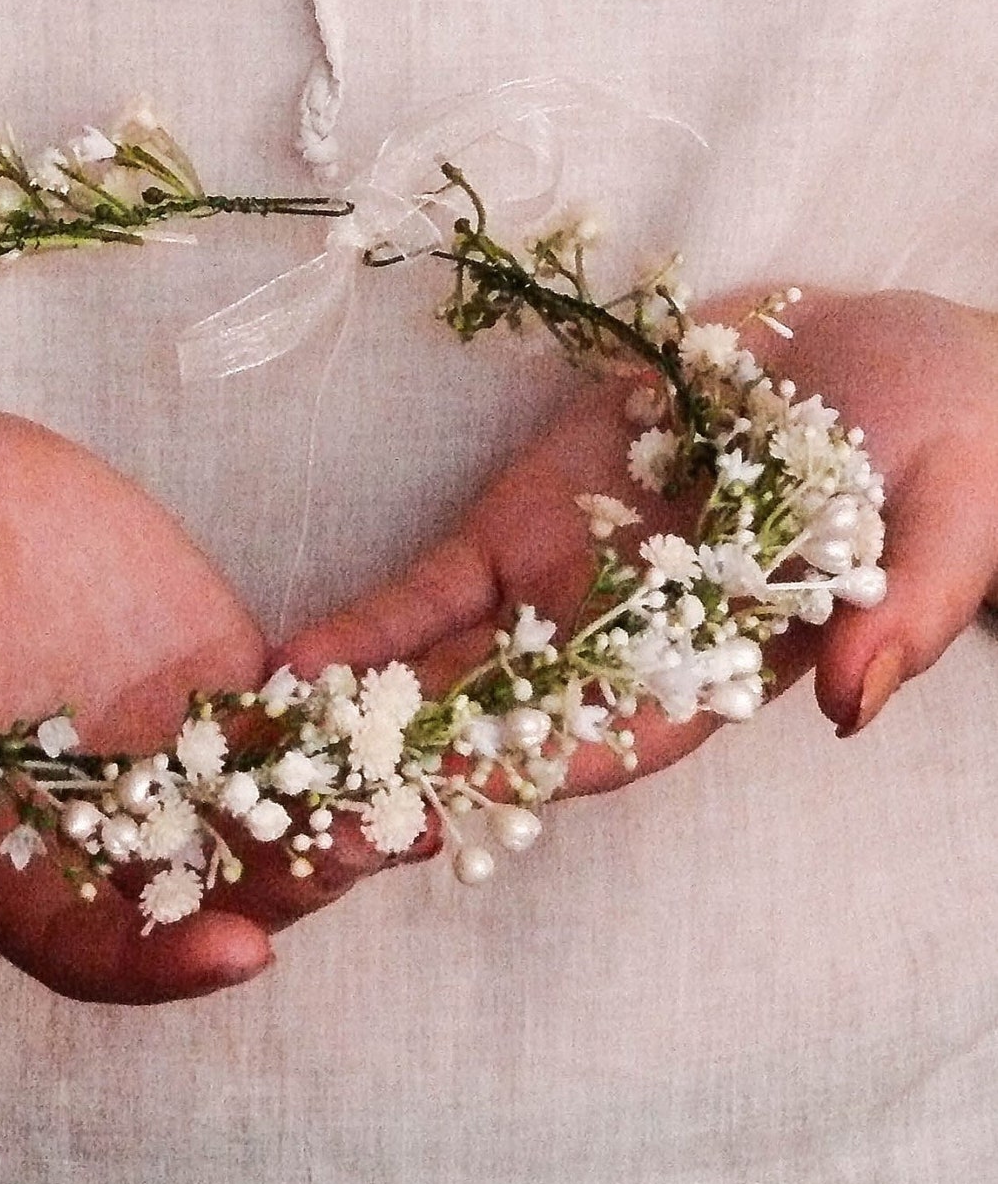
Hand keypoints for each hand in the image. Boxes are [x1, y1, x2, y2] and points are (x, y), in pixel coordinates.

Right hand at [0, 406, 431, 996]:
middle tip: (378, 852)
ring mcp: (155, 749)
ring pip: (267, 810)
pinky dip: (351, 716)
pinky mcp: (203, 672)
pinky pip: (288, 713)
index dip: (158, 960)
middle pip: (204, 889)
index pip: (85, 945)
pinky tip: (425, 695)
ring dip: (347, 807)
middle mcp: (86, 824)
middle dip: (291, 879)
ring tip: (436, 786)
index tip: (240, 952)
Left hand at [285, 287, 997, 787]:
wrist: (891, 349)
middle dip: (408, 788)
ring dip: (356, 728)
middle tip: (306, 834)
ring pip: (446, 679)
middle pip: (507, 738)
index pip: (623, 743)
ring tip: (256, 767)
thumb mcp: (955, 517)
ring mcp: (564, 593)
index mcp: (725, 673)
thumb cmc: (954, 444)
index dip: (540, 777)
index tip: (453, 811)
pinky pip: (430, 592)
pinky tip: (286, 662)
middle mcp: (628, 656)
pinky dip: (363, 629)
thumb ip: (904, 609)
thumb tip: (850, 704)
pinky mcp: (521, 524)